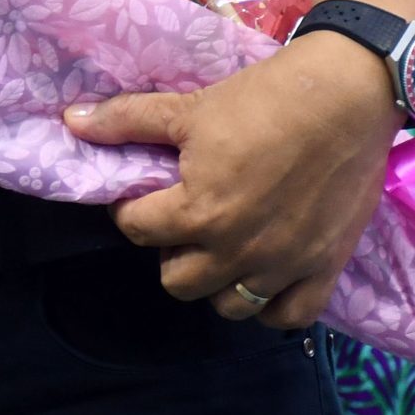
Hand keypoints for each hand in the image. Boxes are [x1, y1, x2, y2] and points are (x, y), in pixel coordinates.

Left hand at [65, 30, 400, 326]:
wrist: (343, 98)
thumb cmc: (260, 100)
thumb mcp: (186, 108)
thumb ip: (125, 120)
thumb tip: (70, 121)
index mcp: (199, 212)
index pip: (137, 230)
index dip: (129, 210)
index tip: (141, 193)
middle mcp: (238, 250)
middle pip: (178, 281)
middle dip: (169, 251)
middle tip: (181, 219)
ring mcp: (285, 266)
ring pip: (230, 306)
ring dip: (216, 282)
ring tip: (219, 246)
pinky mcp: (325, 269)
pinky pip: (289, 316)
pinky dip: (272, 305)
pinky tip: (262, 275)